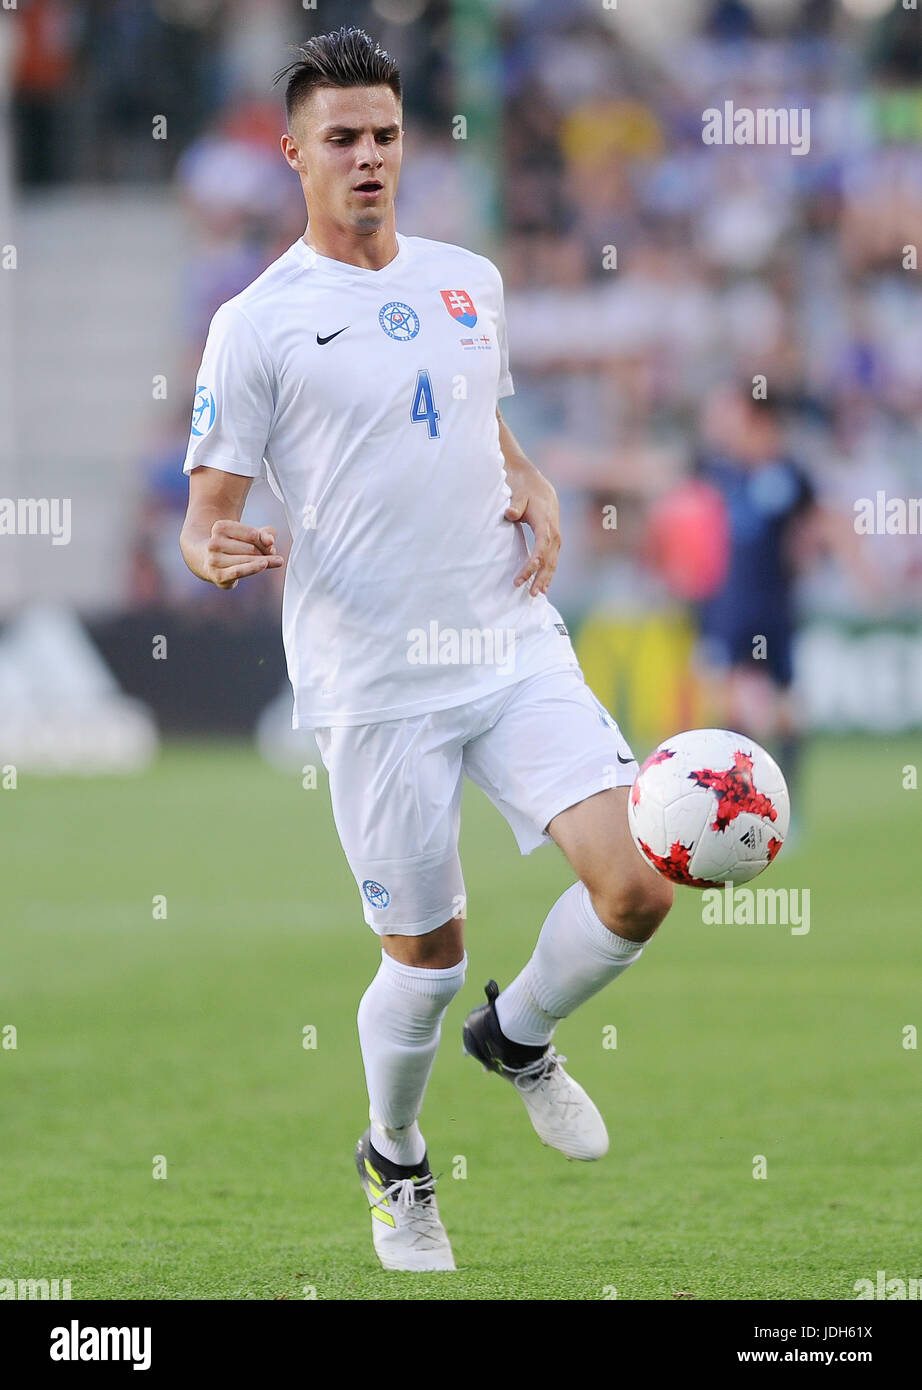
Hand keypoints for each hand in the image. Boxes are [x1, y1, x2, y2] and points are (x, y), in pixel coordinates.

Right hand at [203, 521, 283, 589]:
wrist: (208, 561)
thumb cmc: (232, 545)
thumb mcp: (247, 535)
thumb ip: (263, 534)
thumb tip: (270, 541)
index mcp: (220, 527)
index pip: (252, 534)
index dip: (266, 541)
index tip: (271, 546)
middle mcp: (214, 543)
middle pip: (251, 548)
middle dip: (266, 553)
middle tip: (274, 557)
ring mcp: (214, 560)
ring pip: (247, 560)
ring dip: (265, 562)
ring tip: (277, 561)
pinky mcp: (218, 575)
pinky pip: (239, 571)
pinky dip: (253, 568)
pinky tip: (264, 565)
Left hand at [504, 465, 560, 595]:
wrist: (535, 483)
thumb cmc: (523, 489)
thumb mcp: (517, 493)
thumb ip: (514, 504)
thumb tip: (510, 514)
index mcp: (545, 521)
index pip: (542, 546)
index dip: (534, 562)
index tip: (525, 574)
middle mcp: (553, 531)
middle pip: (549, 558)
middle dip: (541, 576)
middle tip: (531, 593)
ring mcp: (555, 536)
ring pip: (553, 560)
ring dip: (546, 577)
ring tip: (537, 593)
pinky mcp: (553, 539)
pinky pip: (552, 558)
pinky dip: (548, 572)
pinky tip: (543, 584)